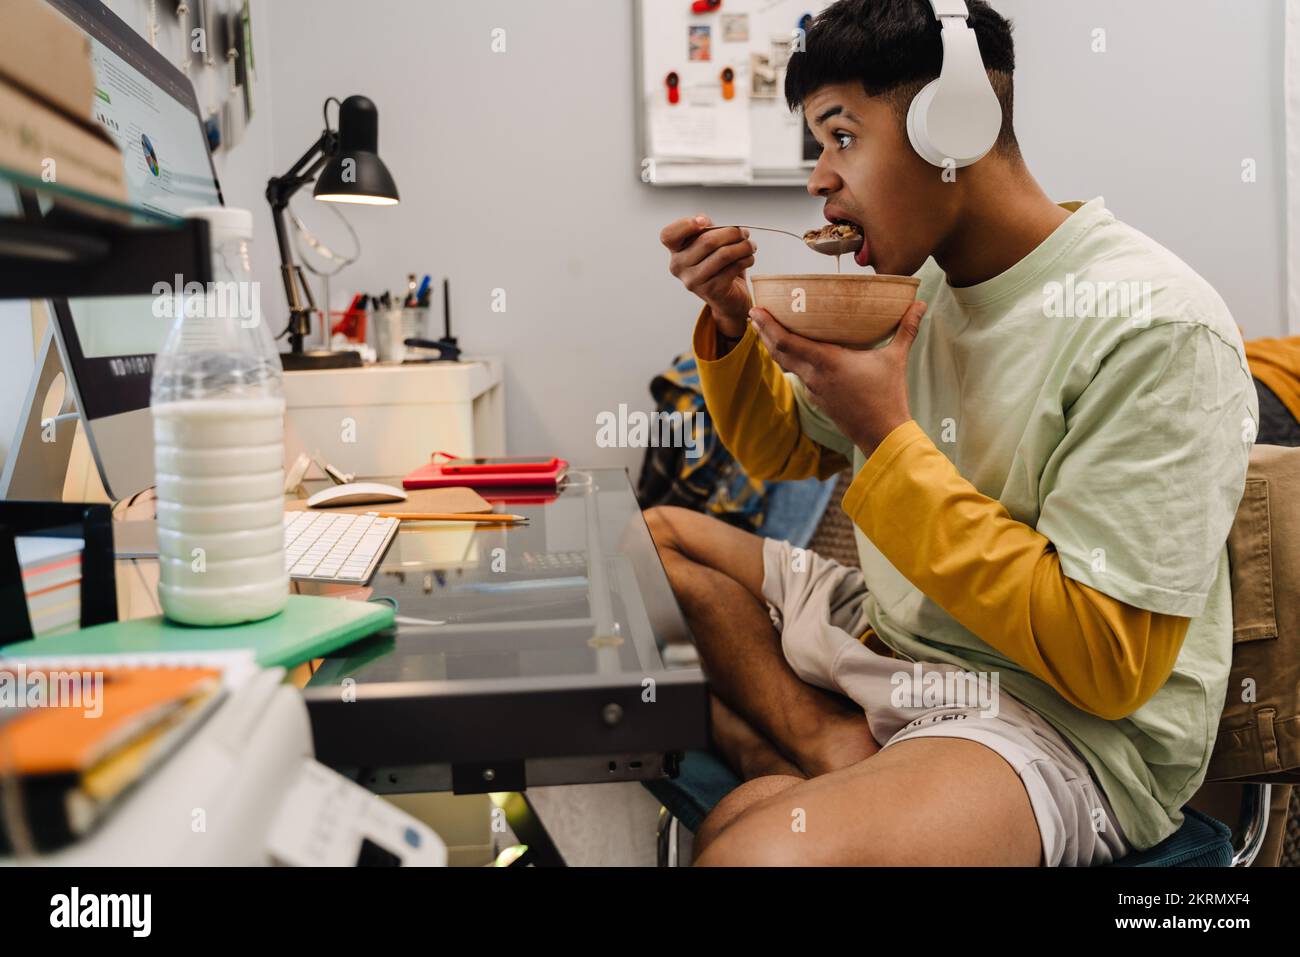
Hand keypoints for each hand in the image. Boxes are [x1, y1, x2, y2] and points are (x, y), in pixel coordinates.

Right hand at [660, 215, 756, 337]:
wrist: (728, 298)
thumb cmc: (719, 265)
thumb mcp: (709, 243)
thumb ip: (706, 229)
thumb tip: (704, 220)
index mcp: (675, 251)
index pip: (668, 235)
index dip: (685, 225)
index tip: (704, 221)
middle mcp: (679, 266)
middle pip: (707, 241)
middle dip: (732, 233)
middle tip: (744, 233)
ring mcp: (693, 280)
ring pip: (724, 254)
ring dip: (743, 246)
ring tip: (750, 245)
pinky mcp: (711, 290)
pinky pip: (733, 267)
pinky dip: (746, 259)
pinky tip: (749, 258)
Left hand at [748, 300, 926, 455]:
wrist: (882, 434)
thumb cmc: (888, 396)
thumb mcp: (896, 359)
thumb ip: (906, 329)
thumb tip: (921, 304)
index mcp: (827, 362)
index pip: (787, 342)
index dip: (768, 326)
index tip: (756, 310)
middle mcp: (814, 376)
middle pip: (778, 352)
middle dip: (763, 332)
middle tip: (754, 313)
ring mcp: (814, 389)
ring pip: (785, 364)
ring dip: (773, 346)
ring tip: (766, 328)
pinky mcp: (817, 399)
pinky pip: (797, 375)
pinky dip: (788, 360)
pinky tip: (792, 352)